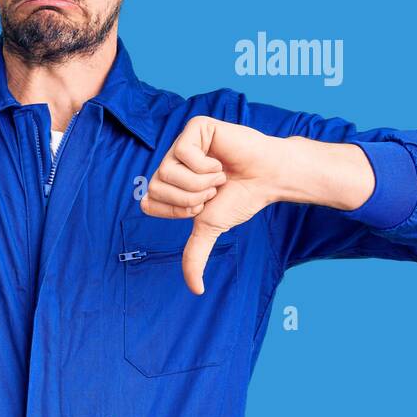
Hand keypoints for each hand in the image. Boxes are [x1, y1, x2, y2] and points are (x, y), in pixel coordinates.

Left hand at [141, 115, 284, 294]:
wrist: (269, 179)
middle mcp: (168, 162)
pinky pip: (184, 153)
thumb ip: (195, 255)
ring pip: (168, 172)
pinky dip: (207, 166)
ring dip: (201, 182)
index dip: (177, 211)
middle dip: (191, 198)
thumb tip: (195, 290)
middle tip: (213, 189)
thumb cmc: (241, 198)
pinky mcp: (195, 127)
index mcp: (166, 184)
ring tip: (218, 175)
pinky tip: (221, 160)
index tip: (202, 205)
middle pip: (155, 188)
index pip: (147, 204)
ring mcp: (180, 143)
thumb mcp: (211, 228)